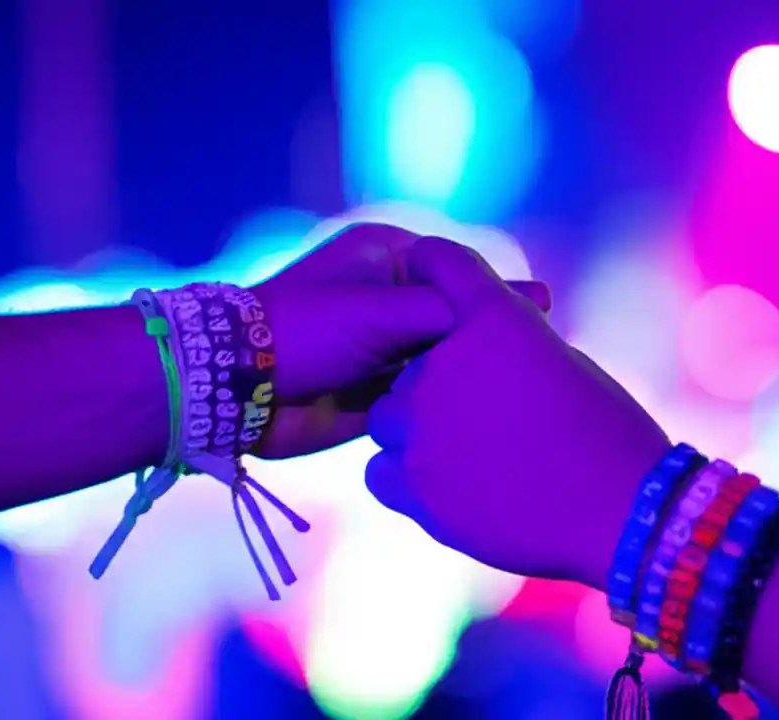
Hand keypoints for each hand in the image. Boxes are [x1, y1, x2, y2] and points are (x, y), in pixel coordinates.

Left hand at [251, 224, 550, 458]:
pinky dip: (442, 407)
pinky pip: (423, 397)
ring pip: (442, 362)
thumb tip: (539, 298)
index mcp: (387, 258)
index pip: (461, 275)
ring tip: (513, 397)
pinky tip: (479, 421)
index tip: (539, 320)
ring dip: (465, 380)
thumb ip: (456, 310)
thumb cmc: (306, 332)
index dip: (496, 299)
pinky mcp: (375, 393)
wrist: (238, 389)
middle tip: (535, 364)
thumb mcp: (387, 311)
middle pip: (455, 321)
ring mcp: (382, 348)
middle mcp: (388, 299)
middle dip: (484, 343)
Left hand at [364, 237, 670, 589]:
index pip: (437, 261)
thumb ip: (507, 345)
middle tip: (487, 417)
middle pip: (409, 356)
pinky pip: (381, 471)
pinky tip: (451, 486)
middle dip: (435, 380)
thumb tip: (473, 352)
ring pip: (388, 417)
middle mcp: (442, 363)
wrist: (623, 515)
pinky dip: (406, 478)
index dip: (434, 271)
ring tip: (473, 456)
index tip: (437, 286)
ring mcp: (421, 427)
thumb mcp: (562, 361)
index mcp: (491, 317)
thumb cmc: (608, 436)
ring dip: (417, 430)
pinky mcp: (413, 486)